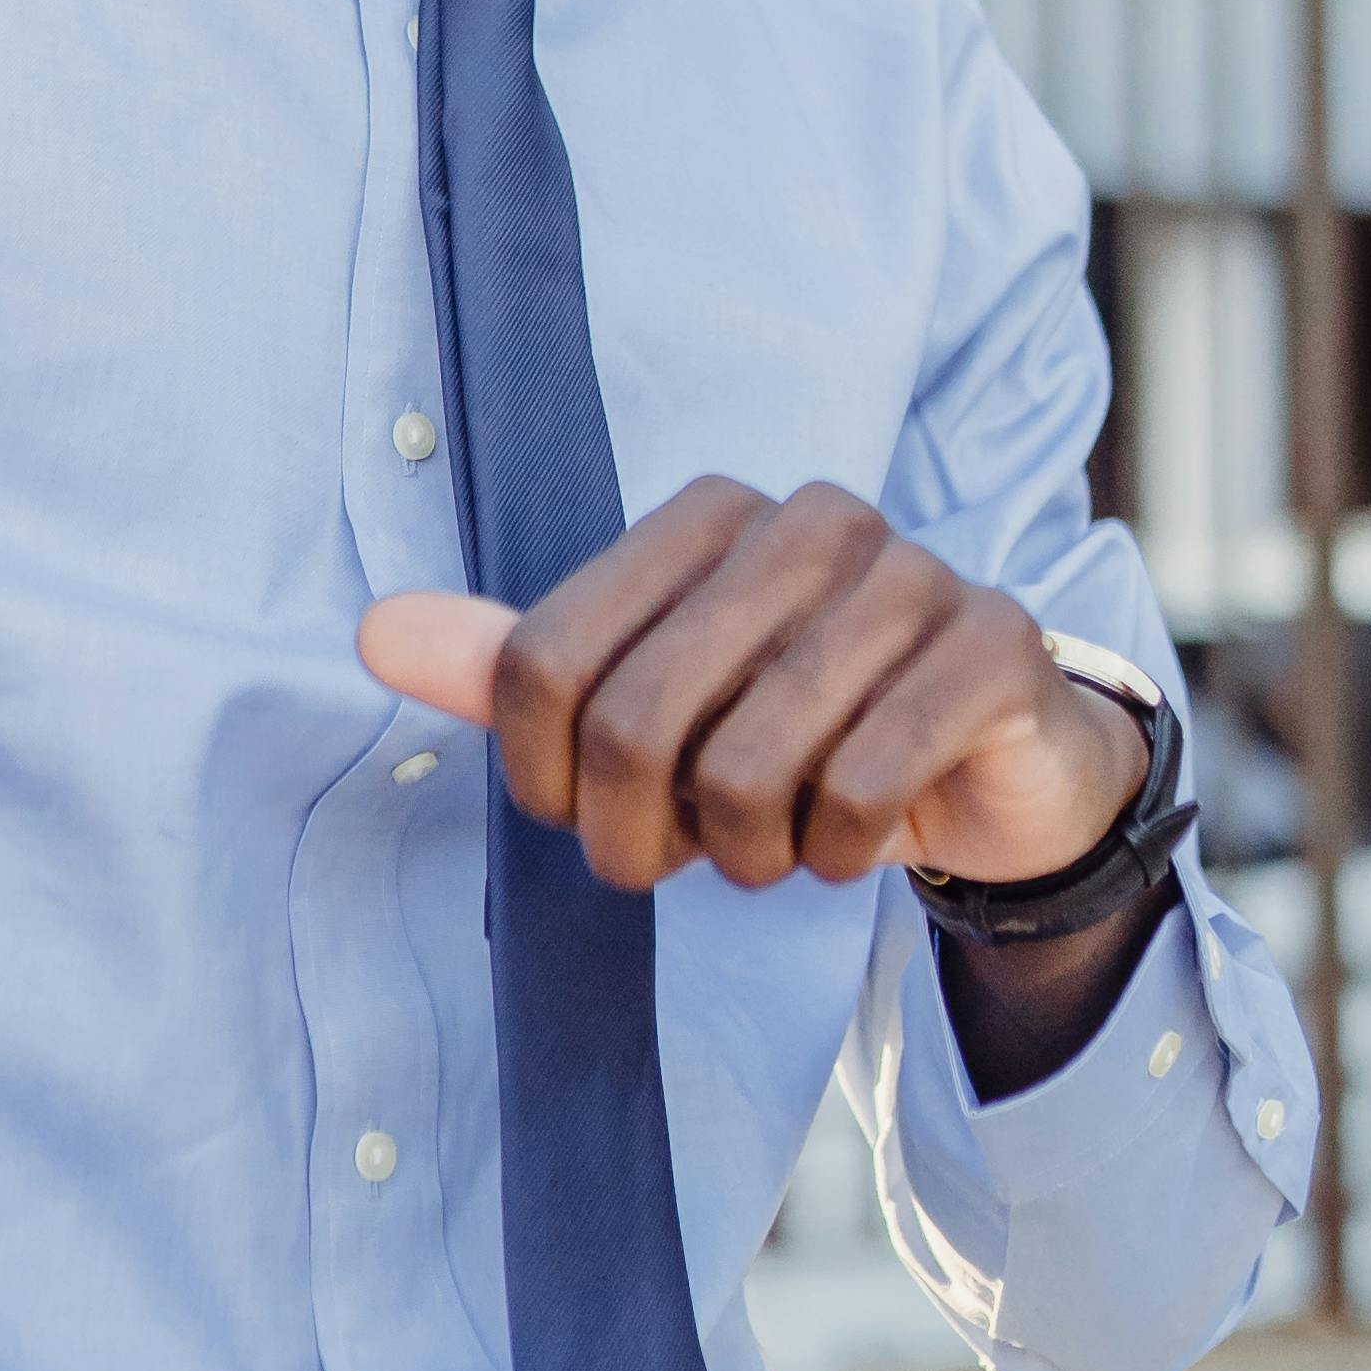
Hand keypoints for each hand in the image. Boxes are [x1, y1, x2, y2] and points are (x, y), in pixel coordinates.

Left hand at [358, 478, 1144, 897]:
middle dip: (643, 836)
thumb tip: (376, 633)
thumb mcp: (651, 700)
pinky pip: (861, 793)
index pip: (542, 664)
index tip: (583, 817)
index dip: (542, 780)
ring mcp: (912, 577)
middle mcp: (809, 522)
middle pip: (632, 725)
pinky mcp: (993, 650)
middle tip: (687, 855)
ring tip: (782, 840)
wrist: (994, 761)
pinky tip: (857, 835)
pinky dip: (839, 853)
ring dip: (750, 855)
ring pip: (746, 773)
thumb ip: (520, 669)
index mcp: (707, 515)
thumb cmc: (801, 726)